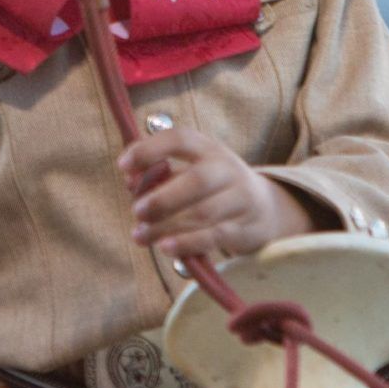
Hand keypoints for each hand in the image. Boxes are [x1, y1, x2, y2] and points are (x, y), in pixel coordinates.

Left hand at [119, 128, 316, 258]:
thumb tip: (130, 181)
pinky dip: (187, 243)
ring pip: (202, 213)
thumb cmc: (213, 188)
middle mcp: (227, 169)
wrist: (265, 209)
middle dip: (162, 198)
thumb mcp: (192, 170)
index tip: (123, 167)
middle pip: (197, 180)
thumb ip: (160, 174)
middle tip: (137, 211)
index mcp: (208, 148)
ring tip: (140, 235)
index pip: (180, 139)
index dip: (149, 150)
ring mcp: (239, 199)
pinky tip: (166, 248)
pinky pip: (214, 237)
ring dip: (166, 226)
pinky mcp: (244, 228)